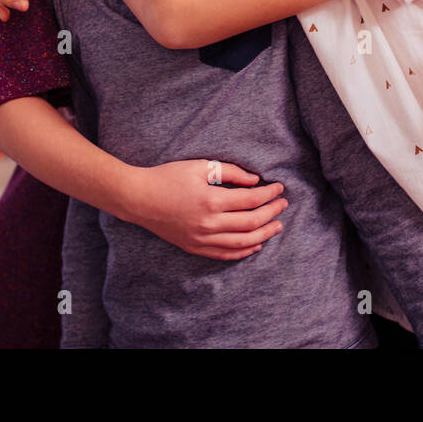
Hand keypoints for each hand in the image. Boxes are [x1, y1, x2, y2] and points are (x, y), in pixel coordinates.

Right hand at [123, 160, 287, 260]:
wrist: (139, 199)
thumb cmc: (167, 177)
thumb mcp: (199, 166)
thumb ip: (229, 172)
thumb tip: (254, 180)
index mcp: (211, 200)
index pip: (250, 200)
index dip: (268, 194)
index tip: (279, 189)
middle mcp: (209, 224)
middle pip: (251, 222)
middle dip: (271, 213)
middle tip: (283, 205)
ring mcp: (202, 239)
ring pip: (242, 242)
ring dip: (263, 234)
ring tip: (277, 226)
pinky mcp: (195, 248)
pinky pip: (225, 254)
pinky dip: (244, 251)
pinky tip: (255, 244)